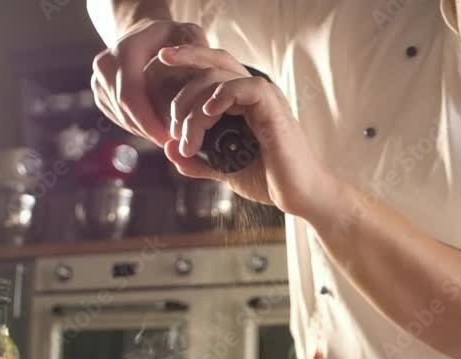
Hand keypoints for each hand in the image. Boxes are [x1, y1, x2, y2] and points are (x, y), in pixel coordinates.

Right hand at [90, 19, 208, 145]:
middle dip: (149, 131)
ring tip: (168, 140)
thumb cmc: (170, 36)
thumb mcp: (186, 33)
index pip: (131, 94)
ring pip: (120, 117)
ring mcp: (99, 81)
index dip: (149, 121)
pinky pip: (118, 118)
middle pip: (124, 109)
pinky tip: (155, 131)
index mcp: (123, 51)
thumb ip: (194, 48)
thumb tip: (196, 72)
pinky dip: (137, 128)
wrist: (143, 34)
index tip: (170, 137)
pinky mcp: (100, 94)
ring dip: (144, 132)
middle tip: (173, 145)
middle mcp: (105, 65)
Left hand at [159, 45, 337, 219]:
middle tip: (172, 126)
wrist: (299, 197)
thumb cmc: (269, 180)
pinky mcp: (274, 109)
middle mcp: (253, 94)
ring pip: (220, 78)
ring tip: (188, 140)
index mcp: (242, 101)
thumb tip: (169, 151)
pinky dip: (222, 96)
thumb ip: (197, 160)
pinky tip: (209, 114)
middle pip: (213, 62)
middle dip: (182, 78)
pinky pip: (246, 87)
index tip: (161, 67)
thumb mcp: (224, 169)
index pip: (211, 68)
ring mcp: (265, 99)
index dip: (186, 60)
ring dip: (194, 108)